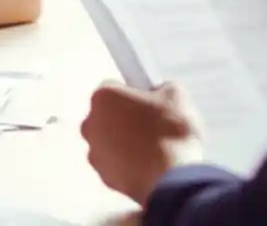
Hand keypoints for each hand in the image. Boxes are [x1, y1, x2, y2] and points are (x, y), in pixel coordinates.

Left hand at [80, 82, 203, 205]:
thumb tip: (161, 94)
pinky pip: (115, 165)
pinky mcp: (104, 176)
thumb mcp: (175, 95)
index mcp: (103, 97)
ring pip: (109, 142)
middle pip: (107, 115)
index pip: (113, 87)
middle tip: (151, 124)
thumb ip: (161, 89)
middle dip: (126, 118)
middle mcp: (91, 123)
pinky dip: (128, 164)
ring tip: (154, 147)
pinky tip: (149, 165)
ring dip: (126, 142)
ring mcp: (95, 152)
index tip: (146, 100)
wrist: (173, 178)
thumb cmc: (171, 133)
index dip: (133, 93)